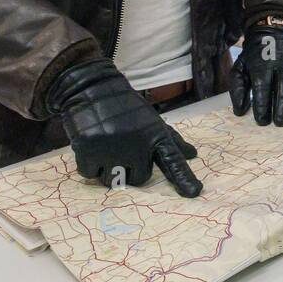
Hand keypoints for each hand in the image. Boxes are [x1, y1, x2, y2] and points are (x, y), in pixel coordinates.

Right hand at [46, 57, 202, 196]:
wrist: (93, 89)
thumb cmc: (126, 108)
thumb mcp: (152, 121)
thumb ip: (172, 141)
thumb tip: (193, 154)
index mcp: (156, 136)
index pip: (173, 161)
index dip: (184, 178)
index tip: (195, 192)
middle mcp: (138, 145)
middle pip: (137, 179)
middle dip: (128, 171)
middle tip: (120, 151)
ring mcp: (113, 148)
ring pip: (111, 180)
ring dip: (106, 170)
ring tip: (104, 147)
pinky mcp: (89, 149)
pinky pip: (89, 173)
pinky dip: (87, 164)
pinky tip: (89, 145)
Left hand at [229, 26, 282, 126]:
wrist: (274, 35)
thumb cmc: (255, 58)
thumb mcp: (240, 68)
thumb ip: (237, 89)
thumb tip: (240, 111)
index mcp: (262, 64)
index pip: (263, 85)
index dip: (263, 104)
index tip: (262, 120)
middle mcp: (282, 63)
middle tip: (281, 123)